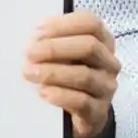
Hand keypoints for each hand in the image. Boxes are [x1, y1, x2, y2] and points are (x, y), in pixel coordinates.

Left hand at [23, 10, 120, 137]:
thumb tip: (28, 37)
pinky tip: (44, 92)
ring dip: (53, 72)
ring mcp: (106, 87)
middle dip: (55, 48)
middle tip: (29, 53)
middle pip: (89, 46)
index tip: (37, 31)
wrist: (79, 113)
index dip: (64, 24)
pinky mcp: (98, 111)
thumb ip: (50, 41)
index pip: (91, 23)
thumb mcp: (61, 54)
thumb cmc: (66, 73)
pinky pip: (83, 101)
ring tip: (30, 73)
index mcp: (101, 41)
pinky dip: (61, 95)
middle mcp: (108, 62)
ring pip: (85, 75)